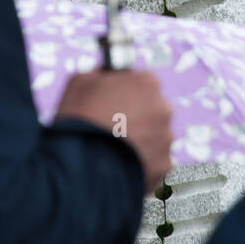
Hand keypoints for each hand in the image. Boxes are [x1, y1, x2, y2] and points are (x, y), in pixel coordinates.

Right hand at [55, 70, 172, 192]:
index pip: (144, 84)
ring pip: (155, 139)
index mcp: (147, 83)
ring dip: (140, 143)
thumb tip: (107, 76)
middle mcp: (163, 108)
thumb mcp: (80, 81)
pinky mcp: (165, 166)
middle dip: (137, 119)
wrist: (79, 164)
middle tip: (114, 131)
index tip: (116, 105)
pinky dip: (141, 166)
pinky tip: (121, 168)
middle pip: (153, 111)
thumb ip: (101, 74)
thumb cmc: (77, 119)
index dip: (127, 95)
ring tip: (113, 153)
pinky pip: (155, 164)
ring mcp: (166, 138)